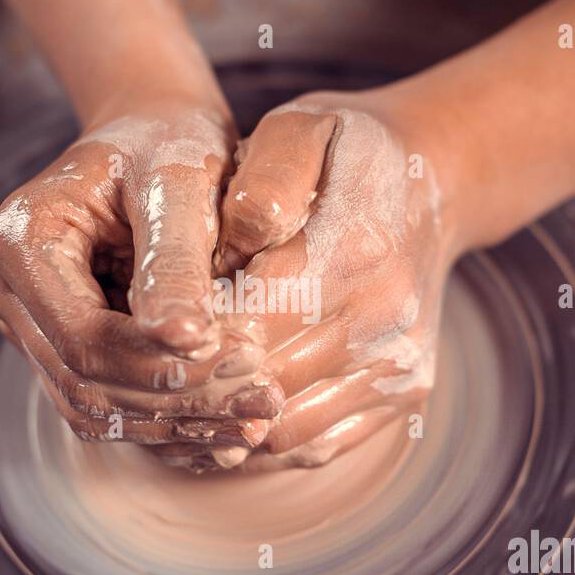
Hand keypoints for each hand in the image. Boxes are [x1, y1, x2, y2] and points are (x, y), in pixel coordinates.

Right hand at [0, 99, 284, 450]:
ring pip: (97, 410)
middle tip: (265, 401)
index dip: (162, 364)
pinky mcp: (67, 351)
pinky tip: (234, 427)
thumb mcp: (179, 183)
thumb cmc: (170, 144)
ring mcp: (32, 328)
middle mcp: (10, 292)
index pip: (85, 337)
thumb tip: (184, 341)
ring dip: (180, 425)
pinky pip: (112, 410)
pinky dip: (173, 425)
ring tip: (260, 419)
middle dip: (179, 401)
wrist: (156, 137)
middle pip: (86, 383)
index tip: (248, 356)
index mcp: (20, 239)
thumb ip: (176, 260)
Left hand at [178, 90, 459, 469]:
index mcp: (354, 246)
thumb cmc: (347, 151)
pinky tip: (216, 417)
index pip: (248, 314)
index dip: (187, 331)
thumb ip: (263, 180)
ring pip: (281, 430)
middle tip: (136, 371)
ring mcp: (399, 364)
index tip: (140, 324)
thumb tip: (233, 244)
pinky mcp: (404, 396)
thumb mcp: (302, 127)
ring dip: (218, 424)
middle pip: (260, 379)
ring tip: (168, 398)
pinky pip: (314, 446)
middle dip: (191, 383)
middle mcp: (385, 316)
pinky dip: (259, 442)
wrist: (438, 183)